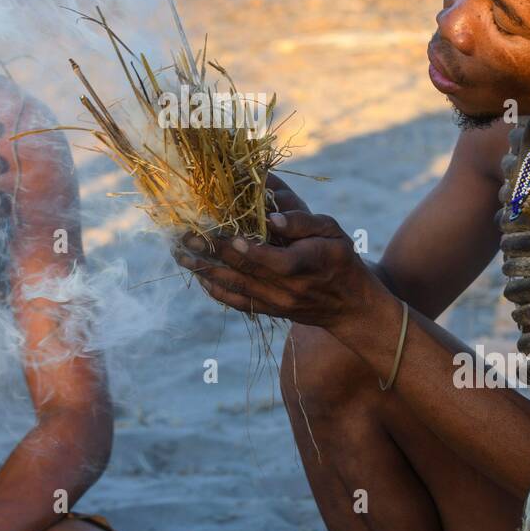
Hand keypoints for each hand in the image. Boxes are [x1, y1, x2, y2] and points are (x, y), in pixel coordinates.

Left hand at [171, 198, 386, 329]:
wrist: (349, 306)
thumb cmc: (341, 258)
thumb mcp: (333, 231)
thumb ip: (304, 222)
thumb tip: (273, 219)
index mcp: (305, 265)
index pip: (271, 260)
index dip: (245, 248)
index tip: (221, 234)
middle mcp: (287, 289)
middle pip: (244, 271)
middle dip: (212, 252)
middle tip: (185, 235)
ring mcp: (275, 303)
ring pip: (235, 287)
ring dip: (205, 270)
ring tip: (180, 254)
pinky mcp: (269, 310)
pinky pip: (237, 302)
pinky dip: (216, 290)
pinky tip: (198, 276)